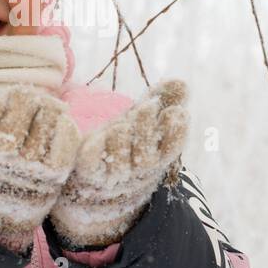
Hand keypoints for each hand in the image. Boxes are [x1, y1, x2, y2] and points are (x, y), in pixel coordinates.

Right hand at [0, 71, 80, 254]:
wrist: (1, 208)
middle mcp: (1, 153)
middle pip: (22, 98)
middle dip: (20, 102)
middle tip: (19, 114)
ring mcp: (31, 163)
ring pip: (47, 110)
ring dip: (44, 112)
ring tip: (35, 127)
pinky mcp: (56, 171)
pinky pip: (67, 131)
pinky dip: (63, 127)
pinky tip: (53, 133)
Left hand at [48, 79, 188, 248]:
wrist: (95, 184)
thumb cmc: (126, 143)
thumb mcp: (143, 120)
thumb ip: (162, 101)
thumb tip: (181, 83)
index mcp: (155, 158)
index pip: (171, 150)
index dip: (176, 133)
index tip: (178, 112)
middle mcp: (136, 171)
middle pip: (146, 158)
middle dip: (148, 131)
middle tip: (148, 106)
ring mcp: (111, 176)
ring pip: (119, 163)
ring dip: (122, 142)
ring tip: (123, 123)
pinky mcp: (86, 174)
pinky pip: (91, 166)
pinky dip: (95, 152)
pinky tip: (97, 137)